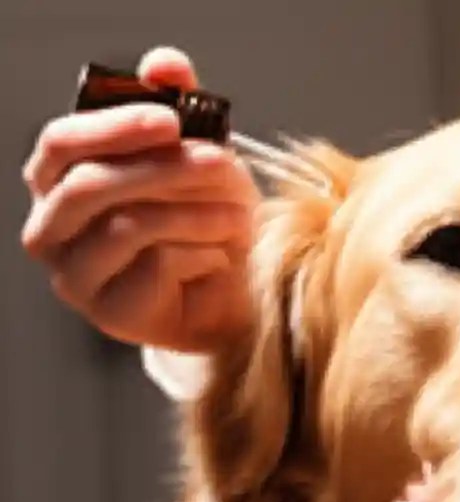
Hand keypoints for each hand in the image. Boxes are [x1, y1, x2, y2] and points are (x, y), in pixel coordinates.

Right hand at [20, 46, 257, 352]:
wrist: (236, 296)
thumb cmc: (207, 222)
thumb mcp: (200, 157)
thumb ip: (180, 107)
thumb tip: (165, 63)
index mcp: (60, 179)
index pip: (62, 143)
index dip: (115, 126)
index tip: (171, 119)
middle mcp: (52, 226)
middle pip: (87, 185)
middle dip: (162, 168)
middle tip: (220, 161)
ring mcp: (75, 274)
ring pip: (122, 226)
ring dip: (192, 213)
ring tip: (240, 213)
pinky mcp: (108, 312)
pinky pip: (152, 269)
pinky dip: (198, 254)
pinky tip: (220, 256)